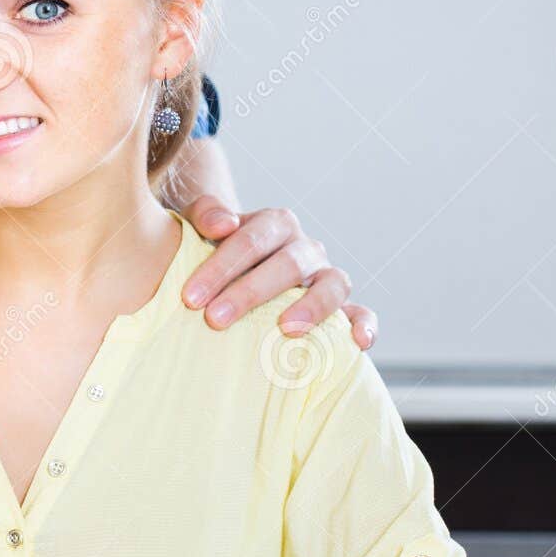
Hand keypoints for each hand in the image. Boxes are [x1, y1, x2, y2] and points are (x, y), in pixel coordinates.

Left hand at [179, 196, 375, 348]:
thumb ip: (205, 214)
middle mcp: (305, 248)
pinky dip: (365, 325)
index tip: (190, 298)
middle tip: (215, 319)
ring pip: (332, 284)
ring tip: (286, 329)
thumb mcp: (198, 224)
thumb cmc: (212, 249)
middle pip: (287, 264)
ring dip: (311, 307)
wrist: (234, 267)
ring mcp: (326, 276)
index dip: (221, 267)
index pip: (252, 239)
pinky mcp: (342, 307)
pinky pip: (361, 313)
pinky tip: (358, 342)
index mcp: (276, 223)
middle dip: (250, 292)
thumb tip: (223, 224)